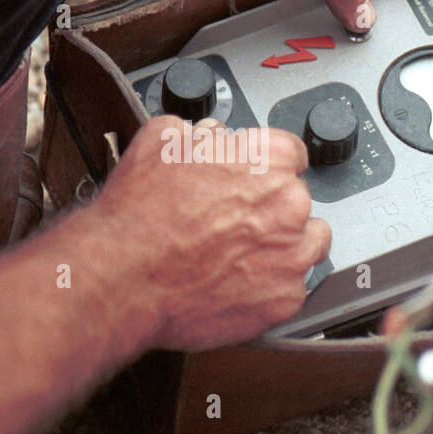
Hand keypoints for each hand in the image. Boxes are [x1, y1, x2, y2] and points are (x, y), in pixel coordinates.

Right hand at [91, 116, 330, 350]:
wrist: (123, 277)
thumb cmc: (139, 214)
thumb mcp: (161, 141)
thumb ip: (201, 133)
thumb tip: (210, 138)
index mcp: (267, 158)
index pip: (290, 153)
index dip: (265, 166)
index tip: (254, 179)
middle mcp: (289, 203)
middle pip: (298, 199)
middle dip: (271, 207)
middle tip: (234, 221)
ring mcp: (291, 255)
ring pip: (309, 243)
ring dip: (284, 245)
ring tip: (245, 253)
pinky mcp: (284, 300)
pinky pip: (292, 288)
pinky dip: (271, 287)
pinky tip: (240, 283)